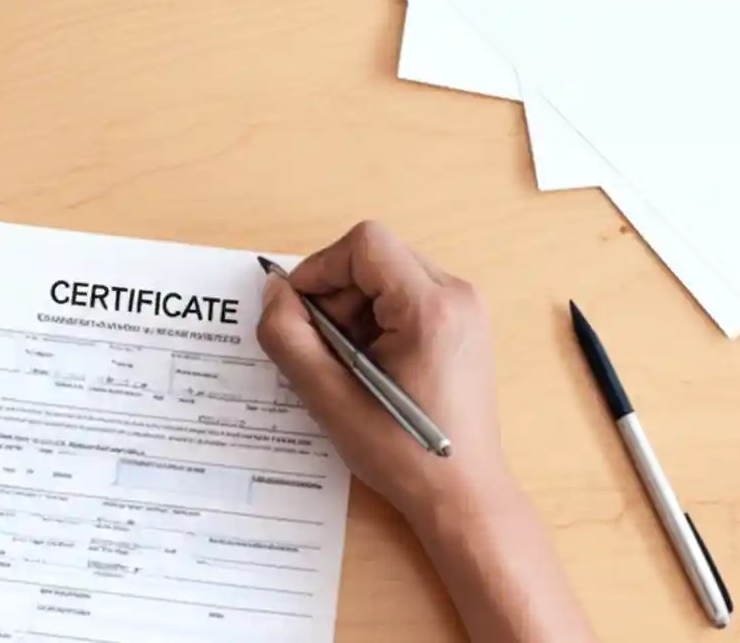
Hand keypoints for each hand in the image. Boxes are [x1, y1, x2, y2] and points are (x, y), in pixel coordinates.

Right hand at [257, 221, 509, 521]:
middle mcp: (457, 296)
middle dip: (335, 295)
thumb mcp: (328, 397)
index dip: (319, 269)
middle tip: (323, 349)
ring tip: (348, 364)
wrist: (462, 495)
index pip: (365, 245)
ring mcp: (465, 309)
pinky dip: (375, 319)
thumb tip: (274, 291)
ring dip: (353, 309)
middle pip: (375, 257)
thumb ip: (288, 336)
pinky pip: (405, 296)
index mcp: (431, 308)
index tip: (298, 312)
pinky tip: (370, 366)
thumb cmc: (402, 454)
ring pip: (387, 275)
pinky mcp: (463, 324)